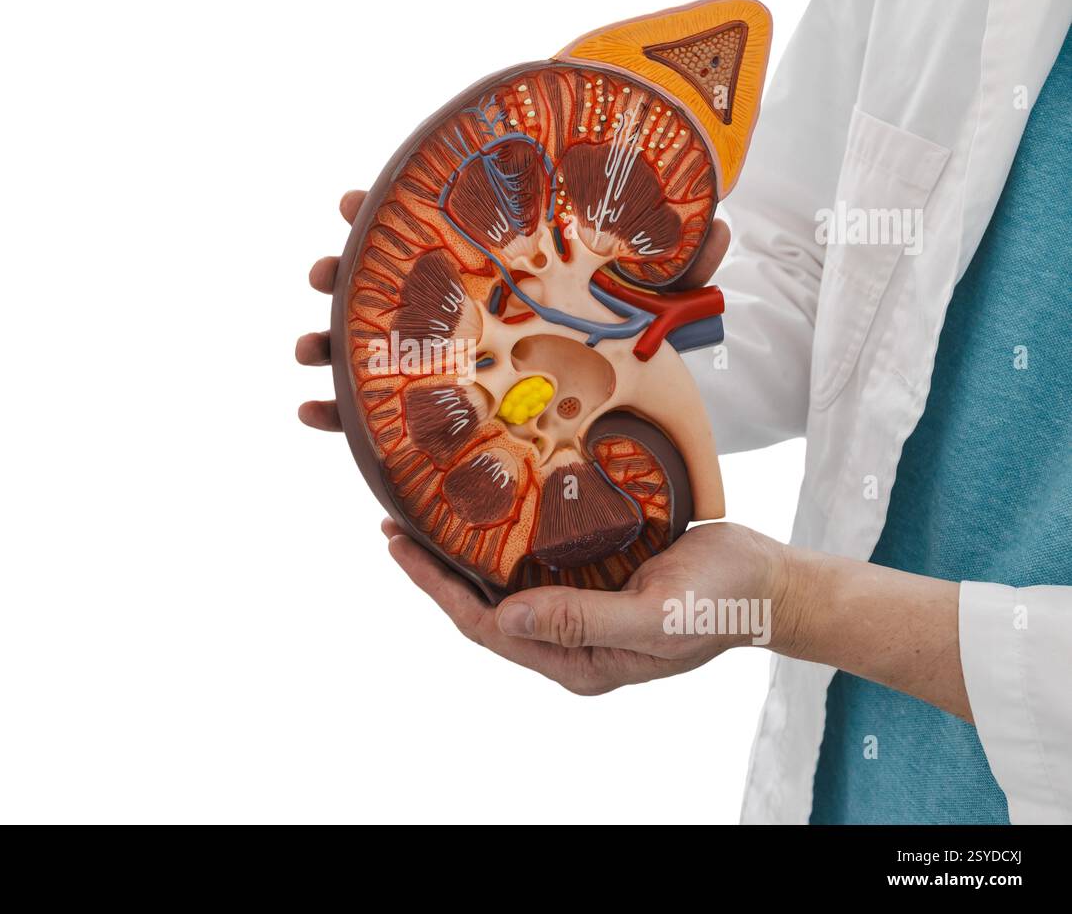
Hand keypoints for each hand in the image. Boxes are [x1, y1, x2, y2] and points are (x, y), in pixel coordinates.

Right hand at [295, 189, 730, 432]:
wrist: (633, 414)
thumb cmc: (636, 350)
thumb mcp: (659, 306)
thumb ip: (682, 267)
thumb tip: (717, 223)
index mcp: (505, 277)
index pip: (439, 234)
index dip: (390, 213)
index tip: (352, 201)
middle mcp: (467, 317)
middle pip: (388, 286)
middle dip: (344, 276)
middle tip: (319, 275)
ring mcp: (450, 367)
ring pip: (370, 349)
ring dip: (327, 344)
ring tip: (303, 352)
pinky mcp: (443, 418)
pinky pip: (377, 415)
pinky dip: (338, 413)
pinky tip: (310, 414)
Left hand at [385, 518, 787, 694]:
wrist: (770, 581)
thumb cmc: (721, 604)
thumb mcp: (653, 616)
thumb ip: (581, 620)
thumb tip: (506, 618)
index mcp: (578, 661)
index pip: (489, 628)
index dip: (440, 591)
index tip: (401, 551)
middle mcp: (572, 638)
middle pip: (486, 607)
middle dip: (440, 571)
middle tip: (397, 528)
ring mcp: (584, 608)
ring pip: (508, 583)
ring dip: (469, 551)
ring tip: (428, 515)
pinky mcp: (597, 578)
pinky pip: (541, 561)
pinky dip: (510, 535)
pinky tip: (492, 506)